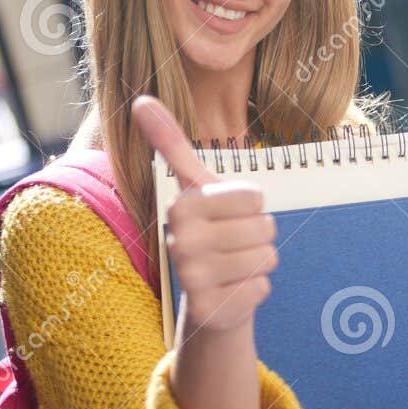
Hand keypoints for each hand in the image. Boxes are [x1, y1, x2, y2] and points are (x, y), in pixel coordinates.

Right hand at [132, 96, 276, 333]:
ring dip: (259, 262)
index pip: (254, 196)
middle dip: (259, 236)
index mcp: (181, 206)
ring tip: (234, 266)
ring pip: (267, 257)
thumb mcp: (194, 186)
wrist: (203, 296)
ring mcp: (193, 278)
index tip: (228, 216)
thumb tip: (140, 99)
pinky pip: (263, 288)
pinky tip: (233, 290)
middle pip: (265, 227)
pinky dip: (256, 289)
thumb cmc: (208, 231)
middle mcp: (181, 241)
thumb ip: (170, 142)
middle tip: (234, 245)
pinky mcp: (209, 309)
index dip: (252, 207)